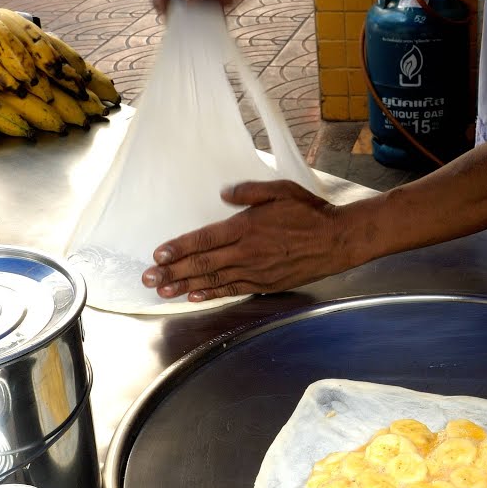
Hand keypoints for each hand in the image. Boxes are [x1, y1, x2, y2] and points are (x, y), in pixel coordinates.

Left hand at [141, 181, 353, 301]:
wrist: (337, 240)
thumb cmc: (309, 212)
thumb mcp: (281, 191)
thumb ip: (249, 191)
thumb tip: (224, 194)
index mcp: (248, 226)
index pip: (205, 239)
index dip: (179, 248)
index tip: (158, 255)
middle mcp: (248, 252)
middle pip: (202, 263)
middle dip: (172, 272)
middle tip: (149, 279)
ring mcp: (256, 271)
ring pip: (214, 279)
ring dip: (185, 286)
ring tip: (163, 292)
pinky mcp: (265, 283)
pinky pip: (233, 290)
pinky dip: (212, 294)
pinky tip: (195, 296)